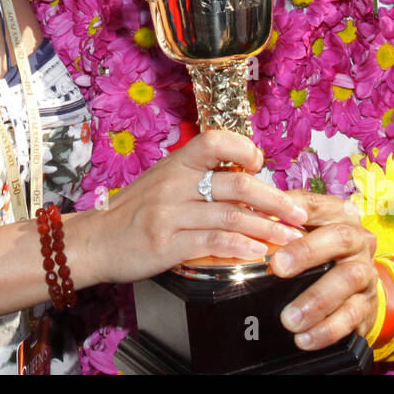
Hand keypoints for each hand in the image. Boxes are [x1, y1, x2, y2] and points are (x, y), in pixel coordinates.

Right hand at [87, 130, 310, 285]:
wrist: (95, 241)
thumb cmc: (134, 213)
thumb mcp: (163, 183)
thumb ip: (198, 178)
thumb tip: (245, 182)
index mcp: (175, 164)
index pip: (214, 141)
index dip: (243, 148)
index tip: (262, 164)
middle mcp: (174, 184)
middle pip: (237, 185)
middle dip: (275, 200)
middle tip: (297, 213)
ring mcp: (169, 214)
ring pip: (231, 217)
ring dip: (267, 229)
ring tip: (289, 239)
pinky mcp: (166, 244)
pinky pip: (212, 243)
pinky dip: (240, 248)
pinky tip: (257, 252)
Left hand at [270, 191, 378, 350]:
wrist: (358, 290)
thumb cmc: (321, 256)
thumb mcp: (305, 233)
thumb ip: (280, 223)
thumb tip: (243, 216)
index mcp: (339, 216)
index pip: (315, 206)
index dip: (292, 211)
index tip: (267, 222)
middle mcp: (358, 240)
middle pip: (338, 238)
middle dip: (307, 252)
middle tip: (278, 268)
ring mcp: (365, 272)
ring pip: (347, 280)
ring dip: (316, 300)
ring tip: (289, 319)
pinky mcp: (367, 304)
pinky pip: (351, 316)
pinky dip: (327, 329)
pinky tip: (305, 338)